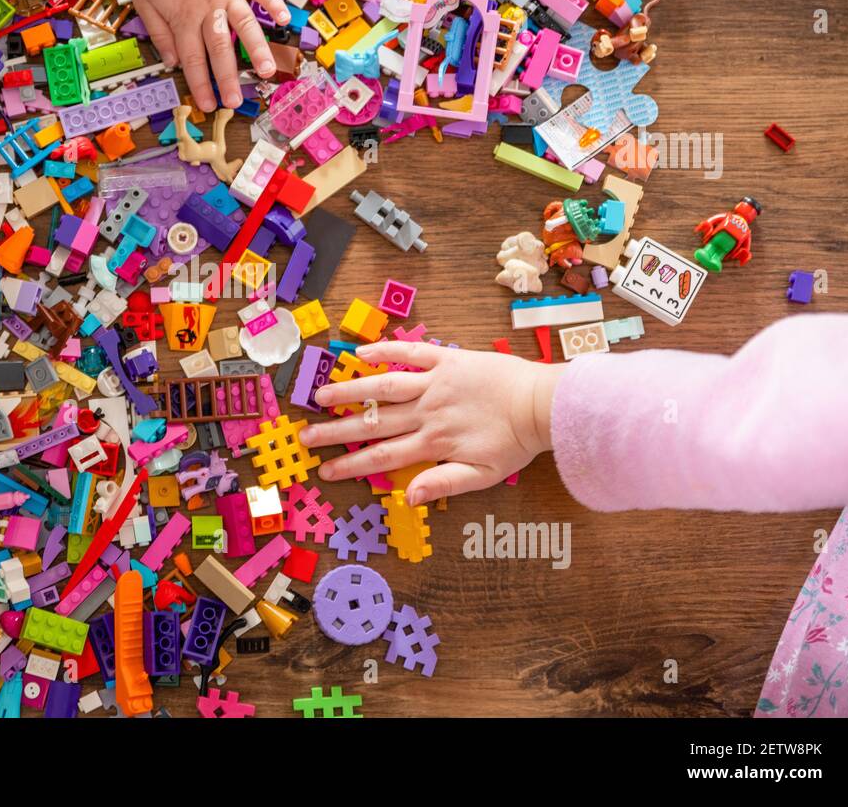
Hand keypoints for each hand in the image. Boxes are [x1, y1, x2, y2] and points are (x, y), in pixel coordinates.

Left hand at [131, 0, 289, 110]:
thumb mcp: (144, 3)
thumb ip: (159, 34)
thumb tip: (172, 61)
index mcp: (183, 19)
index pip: (193, 60)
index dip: (201, 84)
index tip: (209, 104)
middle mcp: (208, 10)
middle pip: (220, 50)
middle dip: (228, 78)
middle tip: (237, 101)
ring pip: (245, 25)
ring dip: (257, 49)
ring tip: (268, 70)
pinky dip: (272, 3)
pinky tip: (284, 19)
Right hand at [297, 341, 563, 504]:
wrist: (542, 404)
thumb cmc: (515, 442)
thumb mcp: (483, 475)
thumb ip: (444, 483)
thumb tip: (406, 496)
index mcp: (433, 442)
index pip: (383, 456)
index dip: (351, 465)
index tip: (325, 471)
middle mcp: (427, 411)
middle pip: (374, 423)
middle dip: (336, 432)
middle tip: (305, 437)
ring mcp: (435, 383)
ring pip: (384, 388)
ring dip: (350, 391)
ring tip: (320, 395)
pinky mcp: (447, 360)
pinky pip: (411, 353)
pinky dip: (385, 351)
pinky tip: (360, 354)